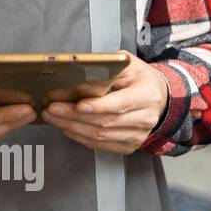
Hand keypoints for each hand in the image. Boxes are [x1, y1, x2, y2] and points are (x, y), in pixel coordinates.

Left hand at [41, 50, 168, 153]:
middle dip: (74, 116)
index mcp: (147, 95)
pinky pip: (100, 145)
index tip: (77, 105)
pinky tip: (65, 127)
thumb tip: (78, 74)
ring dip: (72, 127)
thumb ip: (107, 70)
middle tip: (52, 108)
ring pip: (100, 136)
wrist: (158, 97)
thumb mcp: (128, 65)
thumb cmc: (139, 78)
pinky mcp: (129, 145)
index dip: (98, 106)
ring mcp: (138, 135)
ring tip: (52, 117)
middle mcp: (145, 118)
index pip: (120, 104)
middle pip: (105, 122)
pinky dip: (79, 136)